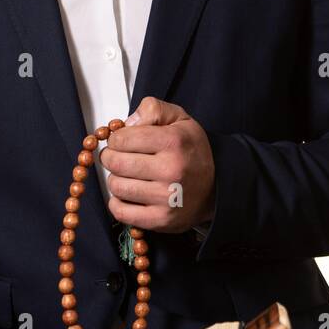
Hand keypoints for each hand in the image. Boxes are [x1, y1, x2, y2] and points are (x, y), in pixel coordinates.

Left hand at [99, 96, 215, 233]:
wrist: (217, 186)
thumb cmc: (193, 152)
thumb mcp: (180, 119)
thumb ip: (153, 109)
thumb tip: (126, 123)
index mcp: (173, 142)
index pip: (122, 139)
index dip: (116, 138)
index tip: (120, 141)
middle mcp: (171, 170)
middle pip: (116, 163)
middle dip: (111, 157)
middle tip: (117, 157)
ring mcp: (166, 198)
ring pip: (116, 186)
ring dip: (116, 179)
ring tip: (127, 175)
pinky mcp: (160, 219)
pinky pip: (121, 211)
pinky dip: (118, 202)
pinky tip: (129, 194)